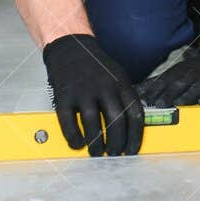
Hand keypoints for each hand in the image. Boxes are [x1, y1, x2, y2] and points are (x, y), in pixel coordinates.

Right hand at [42, 34, 143, 156]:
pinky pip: (69, 122)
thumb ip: (125, 98)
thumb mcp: (118, 76)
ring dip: (96, 144)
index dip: (135, 136)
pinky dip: (74, 137)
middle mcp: (104, 87)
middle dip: (117, 143)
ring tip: (97, 152)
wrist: (71, 47)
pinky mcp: (64, 95)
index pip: (135, 114)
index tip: (133, 150)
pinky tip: (78, 144)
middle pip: (116, 121)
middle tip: (115, 153)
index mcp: (121, 83)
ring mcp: (83, 91)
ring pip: (93, 125)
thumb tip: (133, 127)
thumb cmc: (96, 67)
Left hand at [138, 47, 199, 106]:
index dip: (155, 89)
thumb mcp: (177, 73)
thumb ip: (157, 83)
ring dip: (188, 95)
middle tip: (159, 103)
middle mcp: (194, 72)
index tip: (145, 99)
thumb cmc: (196, 71)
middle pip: (180, 82)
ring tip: (179, 103)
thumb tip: (134, 90)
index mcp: (181, 70)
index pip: (166, 79)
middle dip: (169, 93)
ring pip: (197, 85)